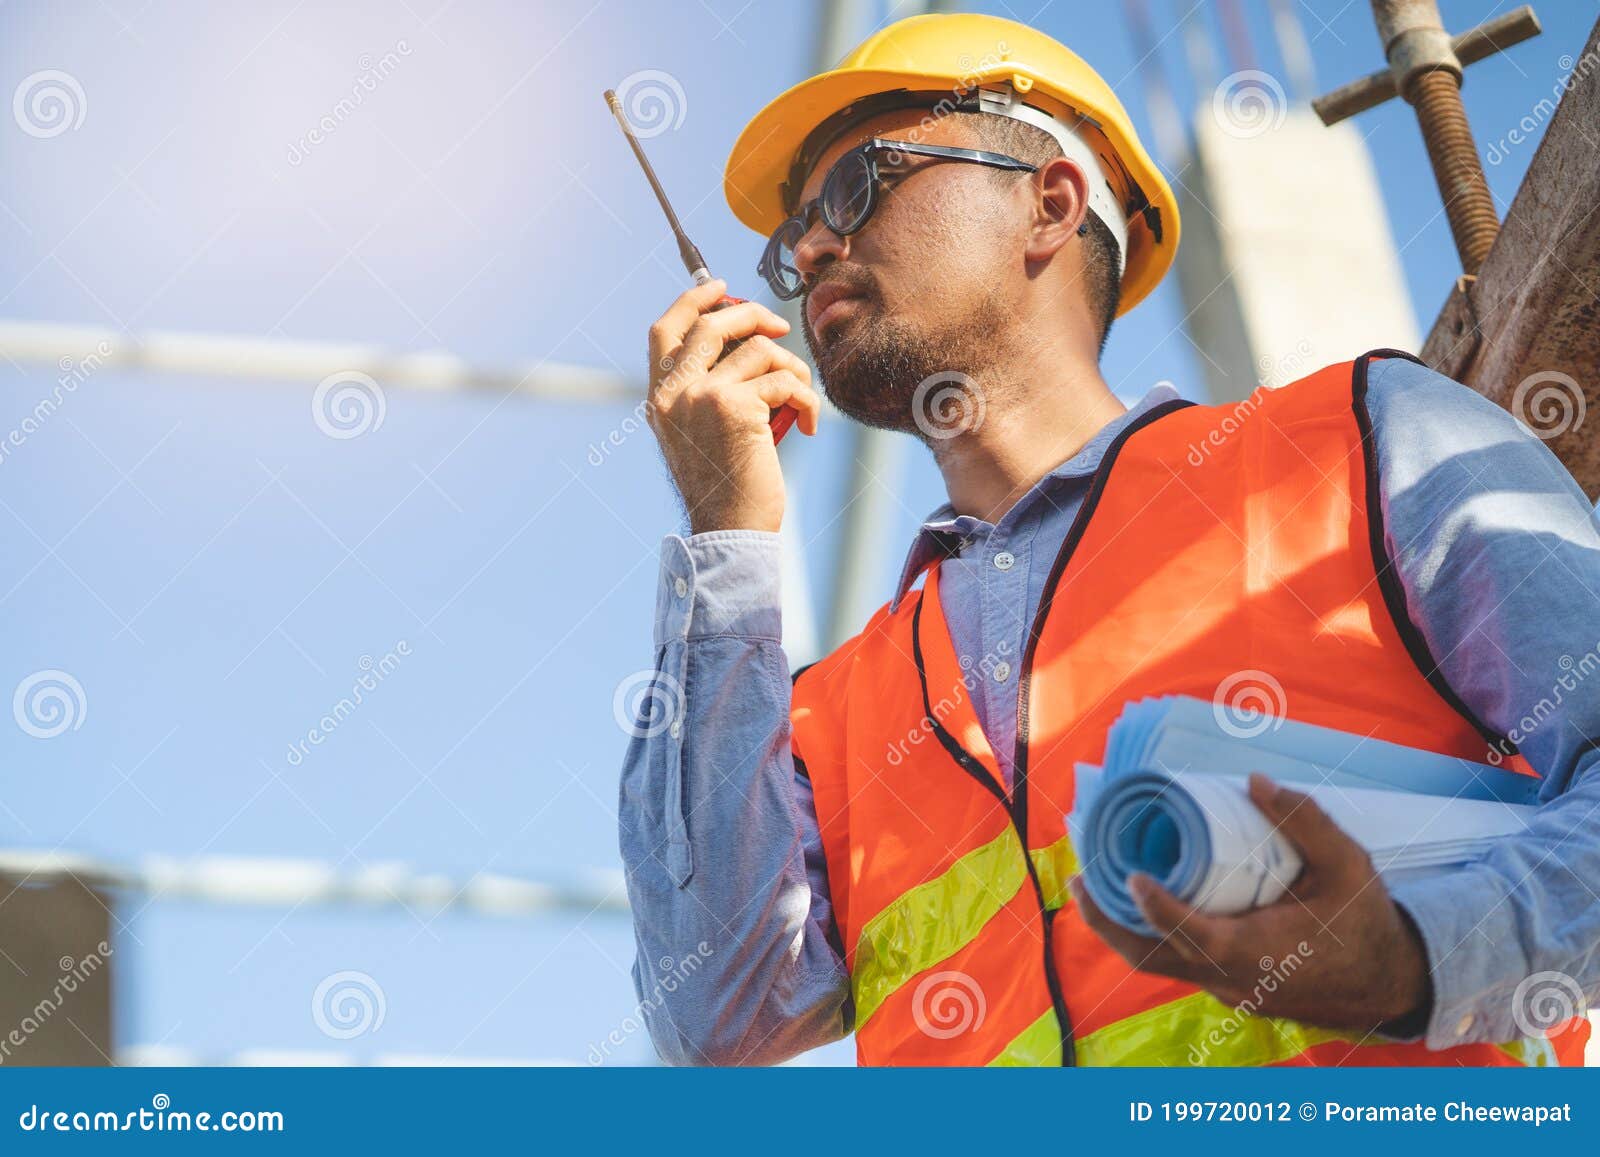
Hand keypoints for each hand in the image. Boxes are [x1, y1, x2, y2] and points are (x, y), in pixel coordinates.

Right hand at [646, 279, 820, 534]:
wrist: (729, 528)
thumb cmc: (725, 486)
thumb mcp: (702, 432)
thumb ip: (708, 389)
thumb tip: (746, 342)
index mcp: (661, 398)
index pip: (666, 330)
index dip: (693, 301)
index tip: (721, 288)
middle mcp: (674, 394)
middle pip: (713, 325)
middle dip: (754, 316)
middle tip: (781, 329)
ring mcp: (702, 398)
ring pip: (759, 351)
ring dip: (792, 370)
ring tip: (800, 398)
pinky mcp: (736, 408)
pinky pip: (783, 381)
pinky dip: (806, 398)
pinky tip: (809, 423)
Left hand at [1068, 773, 1430, 1032]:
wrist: (1388, 981)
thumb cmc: (1366, 921)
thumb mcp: (1348, 865)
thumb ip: (1305, 821)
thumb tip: (1253, 781)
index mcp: (1260, 951)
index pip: (1196, 936)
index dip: (1158, 909)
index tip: (1129, 877)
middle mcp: (1232, 977)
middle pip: (1153, 957)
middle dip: (1108, 921)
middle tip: (1078, 876)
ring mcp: (1224, 988)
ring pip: (1157, 964)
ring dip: (1119, 928)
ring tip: (1089, 884)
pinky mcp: (1224, 987)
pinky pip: (1174, 963)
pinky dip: (1147, 934)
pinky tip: (1133, 902)